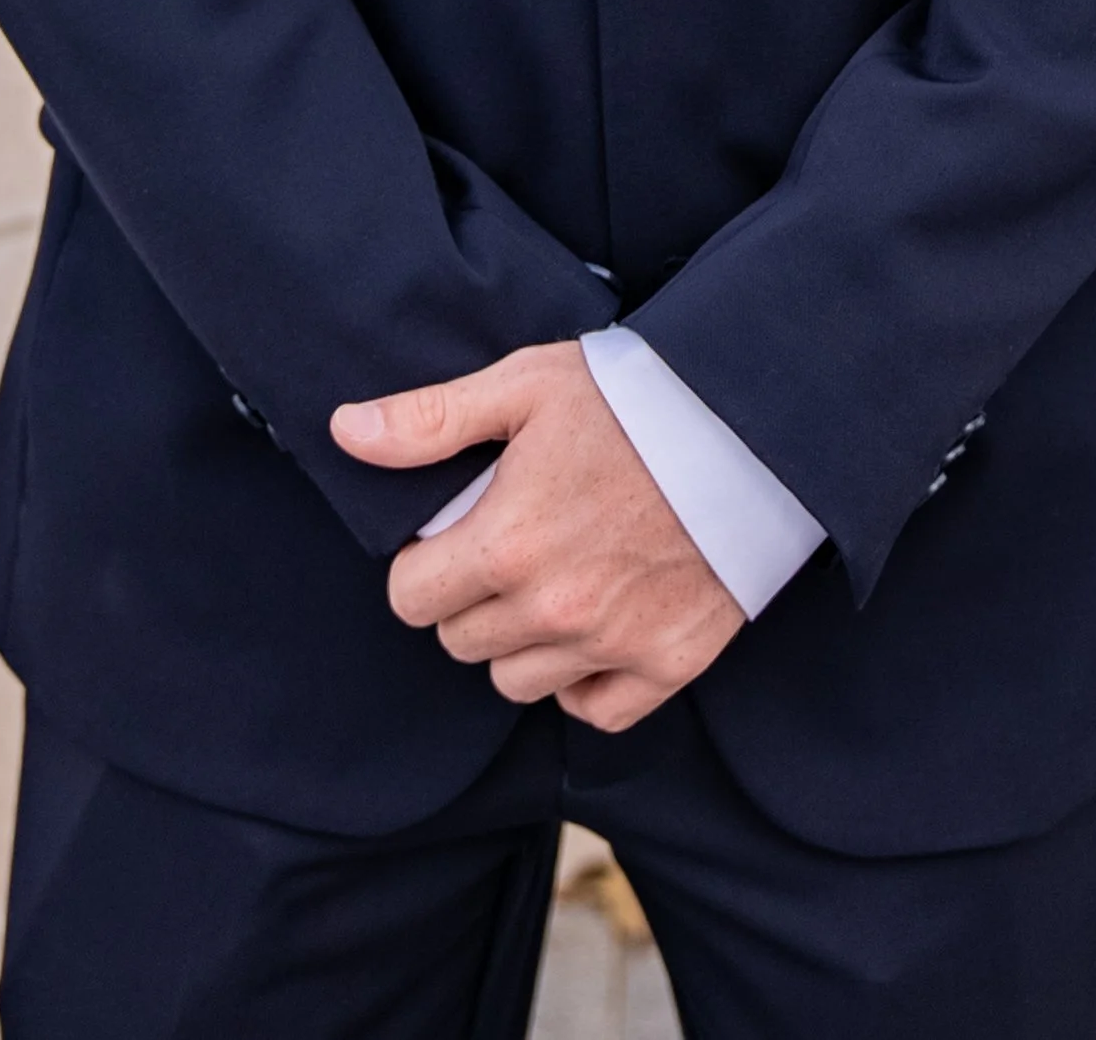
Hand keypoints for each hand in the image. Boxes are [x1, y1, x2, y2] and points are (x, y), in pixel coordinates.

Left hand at [331, 340, 743, 731]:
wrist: (751, 424)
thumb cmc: (633, 396)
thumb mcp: (525, 385)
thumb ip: (429, 420)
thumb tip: (344, 432)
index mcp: (507, 544)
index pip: (411, 599)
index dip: (423, 565)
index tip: (454, 534)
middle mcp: (553, 610)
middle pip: (460, 643)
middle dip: (470, 598)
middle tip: (511, 544)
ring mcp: (613, 645)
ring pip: (518, 681)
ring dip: (522, 640)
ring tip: (556, 576)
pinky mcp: (668, 665)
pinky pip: (593, 710)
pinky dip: (585, 678)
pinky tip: (598, 622)